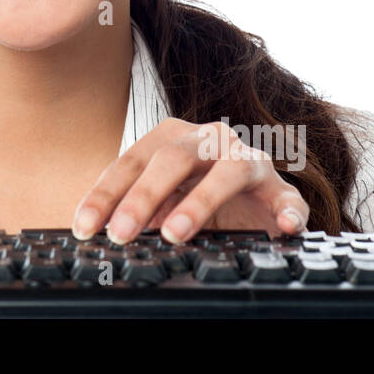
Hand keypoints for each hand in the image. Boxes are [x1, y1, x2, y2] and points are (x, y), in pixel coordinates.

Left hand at [71, 118, 309, 243]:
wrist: (253, 204)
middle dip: (142, 197)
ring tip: (175, 234)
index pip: (131, 161)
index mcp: (173, 139)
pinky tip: (285, 227)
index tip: (85, 225)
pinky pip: (288, 197)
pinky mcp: (281, 189)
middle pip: (173, 159)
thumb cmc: (196, 196)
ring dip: (199, 202)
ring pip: (227, 170)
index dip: (105, 193)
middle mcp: (210, 141)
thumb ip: (140, 210)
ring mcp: (248, 160)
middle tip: (121, 233)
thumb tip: (109, 228)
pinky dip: (288, 210)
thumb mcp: (162, 203)